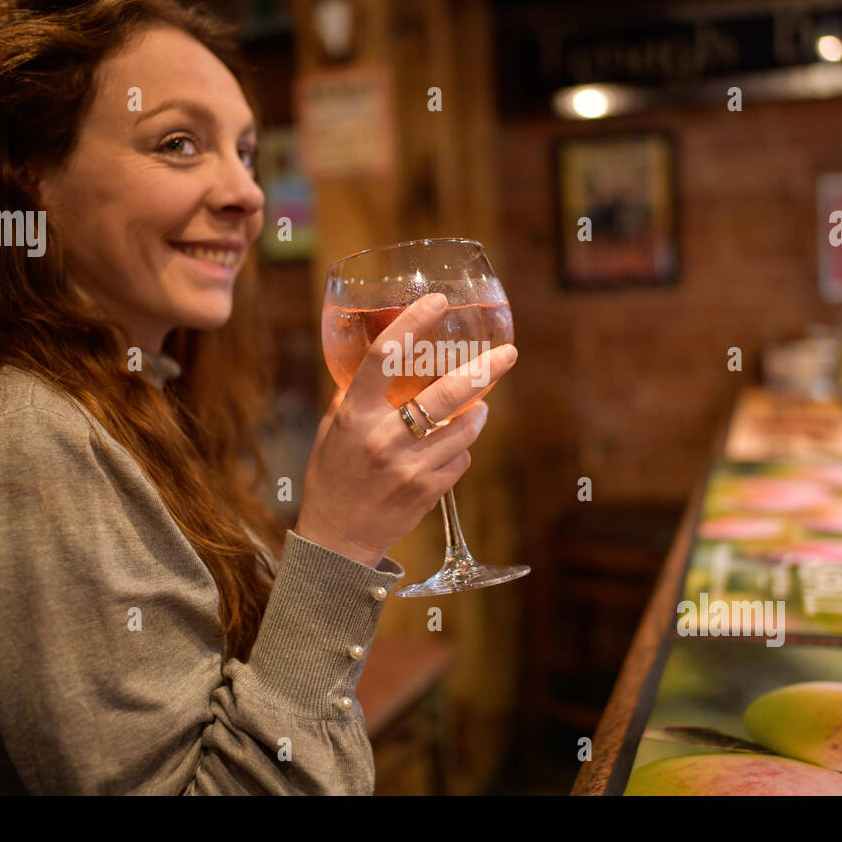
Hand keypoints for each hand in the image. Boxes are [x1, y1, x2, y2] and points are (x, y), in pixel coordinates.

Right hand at [295, 293, 517, 568]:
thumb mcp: (332, 430)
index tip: (439, 302)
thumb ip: (355, 396)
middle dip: (484, 370)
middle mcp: (383, 438)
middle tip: (509, 353)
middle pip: (445, 394)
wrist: (338, 539)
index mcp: (355, 416)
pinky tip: (446, 449)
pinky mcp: (428, 491)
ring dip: (476, 414)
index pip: (384, 358)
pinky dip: (460, 449)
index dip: (414, 324)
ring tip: (476, 408)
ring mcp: (409, 467)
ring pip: (464, 428)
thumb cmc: (333, 476)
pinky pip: (461, 457)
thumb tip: (382, 355)